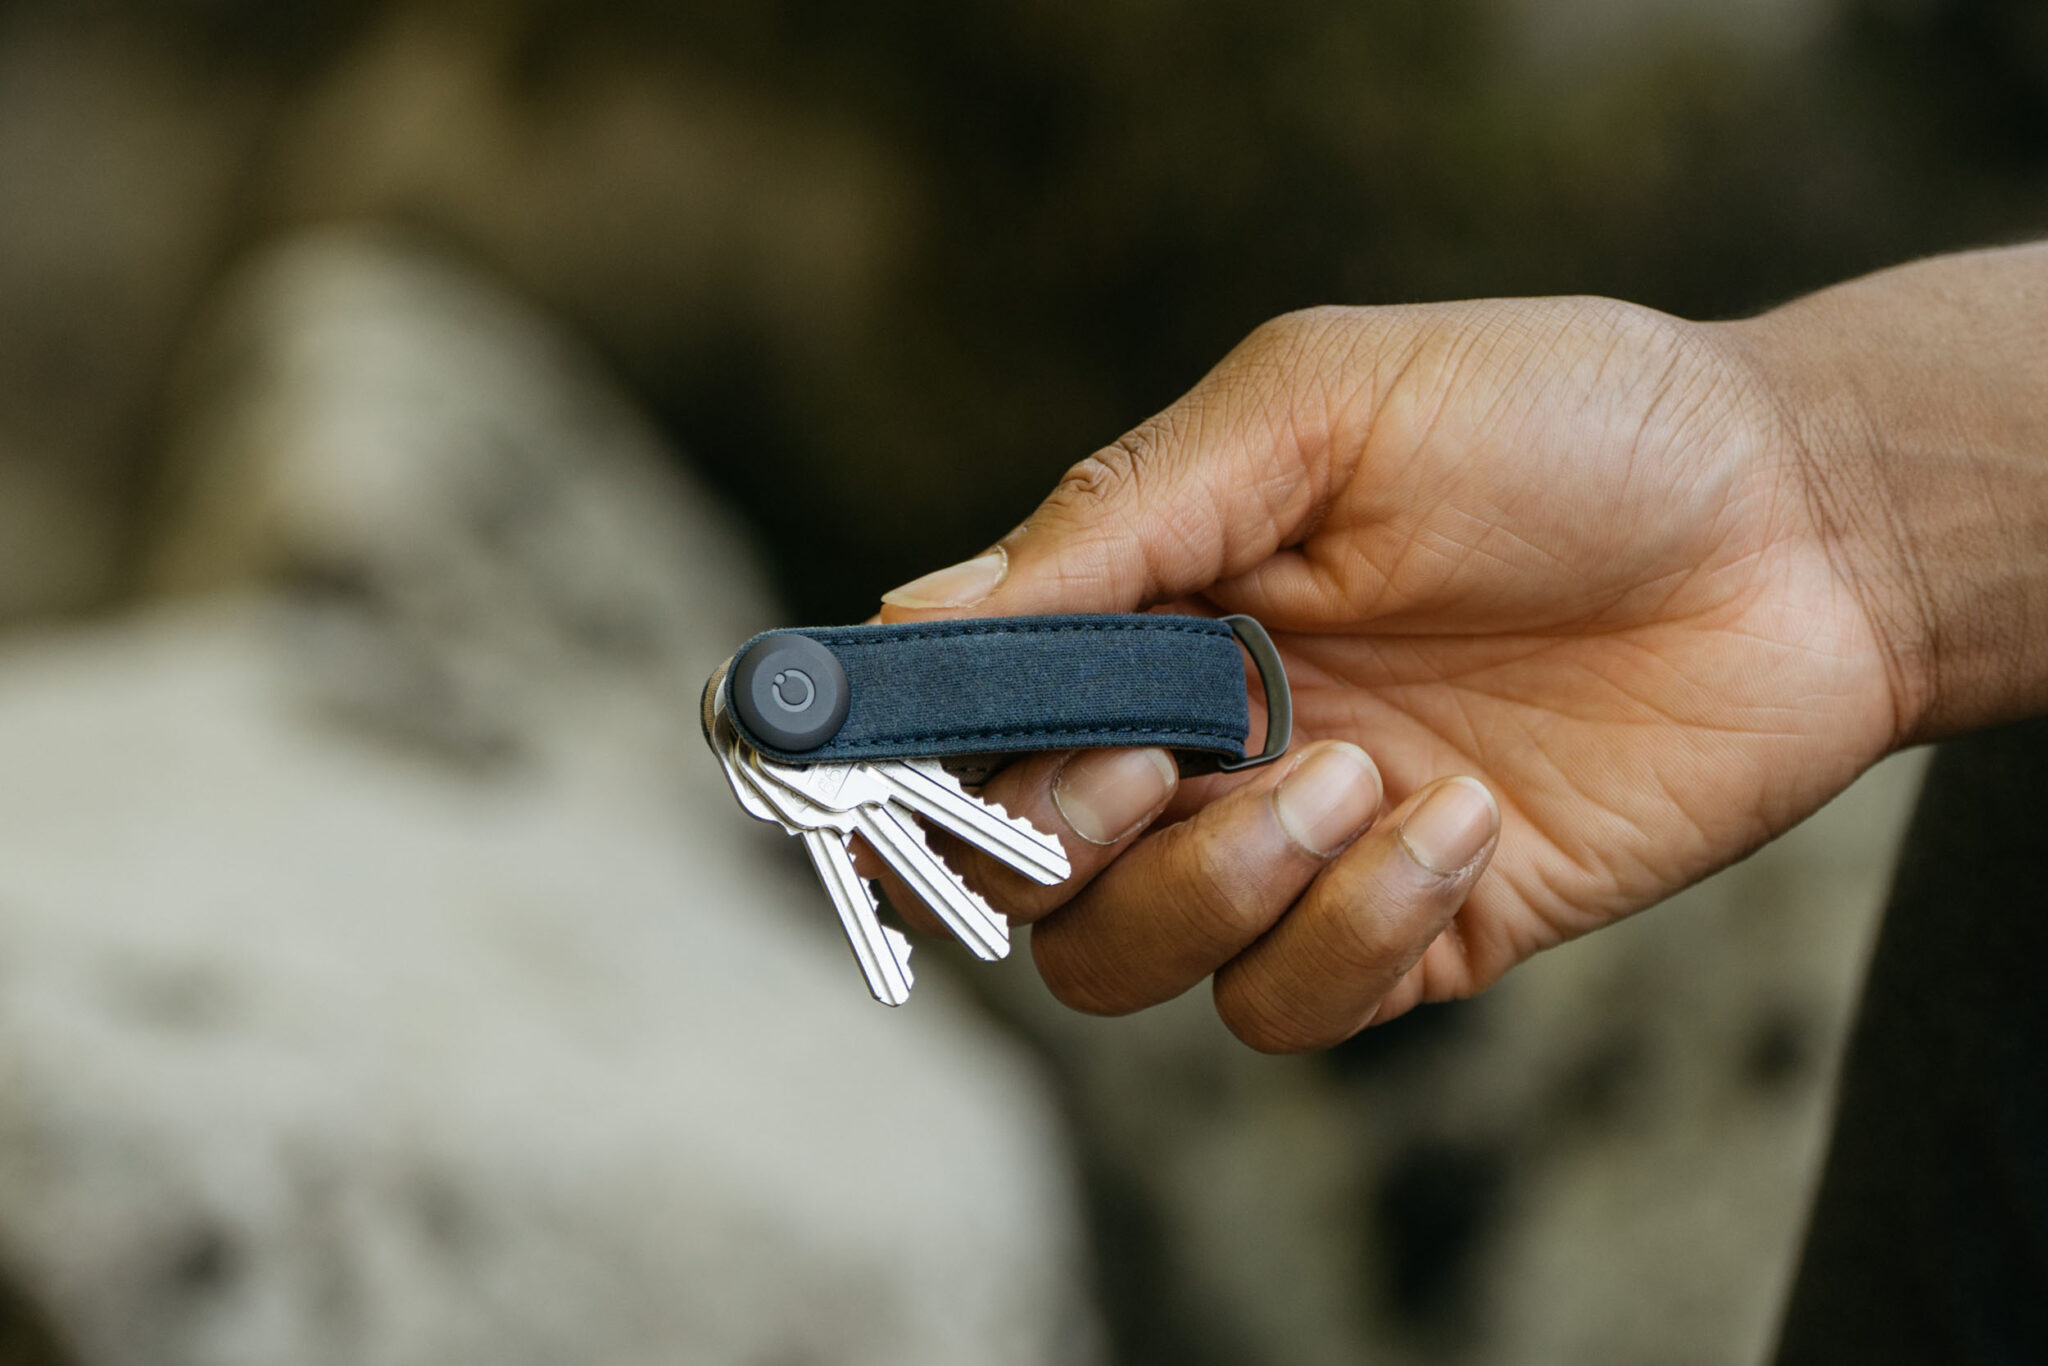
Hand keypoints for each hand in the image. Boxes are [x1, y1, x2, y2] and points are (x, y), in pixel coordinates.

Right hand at [875, 296, 1906, 1049]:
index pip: (959, 710)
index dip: (891, 757)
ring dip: (1212, 885)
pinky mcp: (1409, 931)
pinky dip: (1356, 928)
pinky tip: (1465, 819)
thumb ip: (1124, 515)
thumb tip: (911, 611)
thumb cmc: (1566, 423)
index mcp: (1151, 602)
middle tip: (1158, 759)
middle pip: (1010, 868)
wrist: (1805, 526)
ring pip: (1123, 963)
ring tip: (1354, 770)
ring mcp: (1296, 843)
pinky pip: (1293, 1004)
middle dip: (1046, 835)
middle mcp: (1197, 734)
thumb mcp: (1325, 409)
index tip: (865, 766)